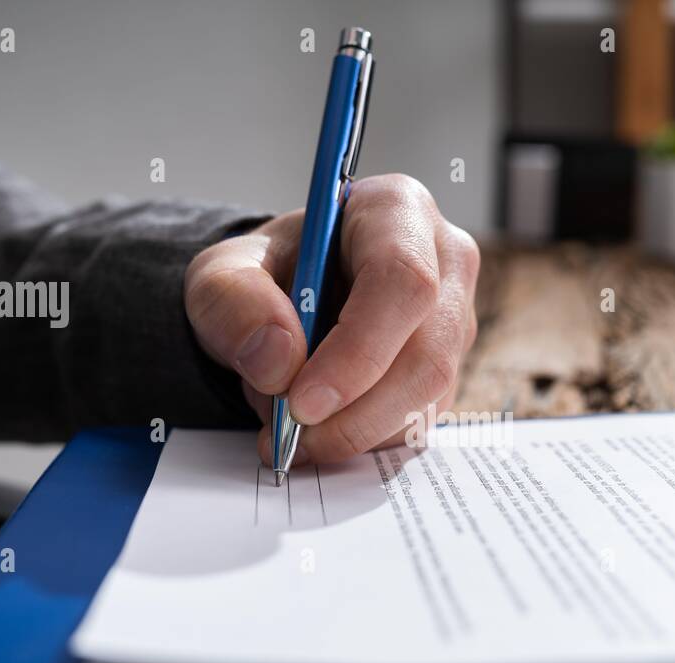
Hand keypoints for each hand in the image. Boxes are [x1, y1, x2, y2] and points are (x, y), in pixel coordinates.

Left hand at [184, 174, 479, 465]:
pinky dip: (363, 439)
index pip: (402, 280)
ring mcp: (454, 322)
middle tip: (292, 438)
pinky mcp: (447, 372)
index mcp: (396, 211)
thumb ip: (234, 304)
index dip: (358, 349)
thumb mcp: (220, 275)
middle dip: (356, 413)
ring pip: (427, 398)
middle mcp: (444, 263)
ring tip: (290, 430)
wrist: (282, 304)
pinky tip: (319, 429)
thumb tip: (280, 363)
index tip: (303, 401)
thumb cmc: (263, 276)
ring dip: (354, 432)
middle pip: (427, 354)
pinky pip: (418, 422)